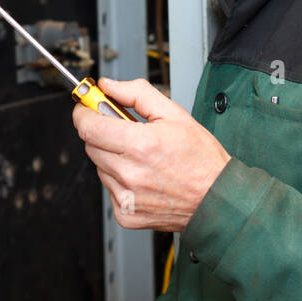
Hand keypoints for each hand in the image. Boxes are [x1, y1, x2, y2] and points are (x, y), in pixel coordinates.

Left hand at [73, 77, 230, 232]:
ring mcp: (127, 197)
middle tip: (124, 129)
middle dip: (102, 132)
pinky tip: (142, 176)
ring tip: (141, 156)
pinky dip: (120, 180)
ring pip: (99, 167)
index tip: (89, 106)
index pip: (87, 126)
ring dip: (112, 157)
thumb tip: (110, 86)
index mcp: (140, 145)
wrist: (217, 198)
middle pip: (90, 145)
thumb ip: (136, 93)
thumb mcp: (174, 114)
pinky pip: (110, 189)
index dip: (84, 112)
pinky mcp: (127, 214)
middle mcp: (130, 173)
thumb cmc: (201, 159)